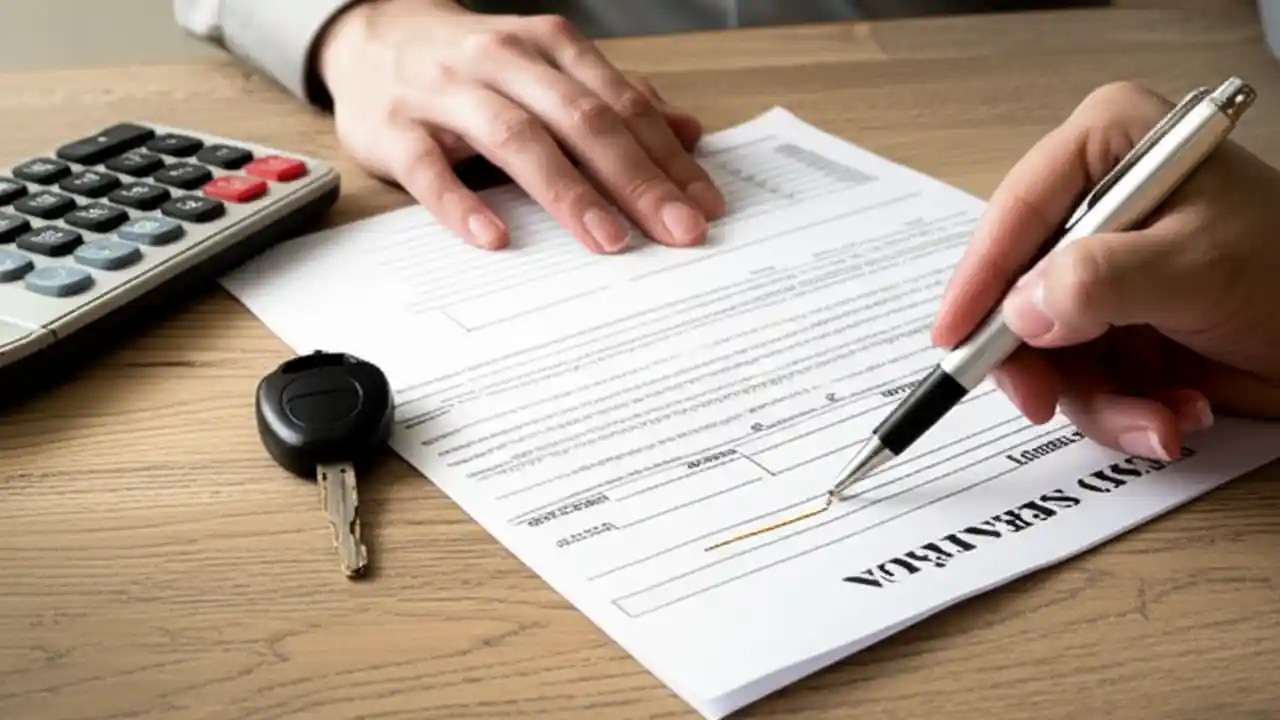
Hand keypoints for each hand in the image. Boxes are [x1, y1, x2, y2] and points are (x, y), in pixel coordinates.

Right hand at [316, 0, 724, 252]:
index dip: (665, 158)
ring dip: (567, 192)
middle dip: (635, 179)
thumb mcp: (550, 69)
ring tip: (608, 240)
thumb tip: (688, 133)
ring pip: (516, 139)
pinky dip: (461, 203)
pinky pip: (430, 168)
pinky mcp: (395, 128)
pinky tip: (494, 237)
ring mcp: (447, 92)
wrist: (372, 38)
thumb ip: (616, 100)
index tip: (703, 206)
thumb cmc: (475, 65)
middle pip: (581, 120)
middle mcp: (503, 60)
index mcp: (549, 46)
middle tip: (675, 231)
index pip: (620, 105)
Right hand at [931, 81, 1279, 460]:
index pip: (1018, 211)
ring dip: (1100, 400)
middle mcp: (1095, 208)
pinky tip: (1177, 413)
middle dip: (1045, 360)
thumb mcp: (1197, 266)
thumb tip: (1022, 311)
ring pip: (1045, 350)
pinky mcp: (1114, 326)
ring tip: (1160, 418)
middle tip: (1048, 402)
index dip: (979, 278)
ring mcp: (1102, 272)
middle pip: (1016, 290)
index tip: (956, 337)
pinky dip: (1125, 412)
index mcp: (1108, 149)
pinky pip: (1081, 380)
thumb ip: (1103, 282)